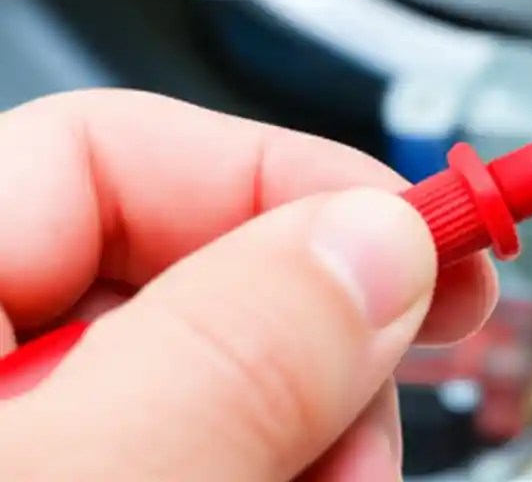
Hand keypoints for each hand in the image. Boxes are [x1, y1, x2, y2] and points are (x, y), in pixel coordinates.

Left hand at [0, 90, 497, 479]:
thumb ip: (222, 357)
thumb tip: (378, 244)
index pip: (107, 146)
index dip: (287, 177)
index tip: (428, 243)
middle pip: (189, 267)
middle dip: (319, 335)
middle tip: (391, 399)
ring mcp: (33, 433)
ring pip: (218, 374)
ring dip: (319, 421)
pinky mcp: (86, 476)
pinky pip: (211, 447)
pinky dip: (287, 469)